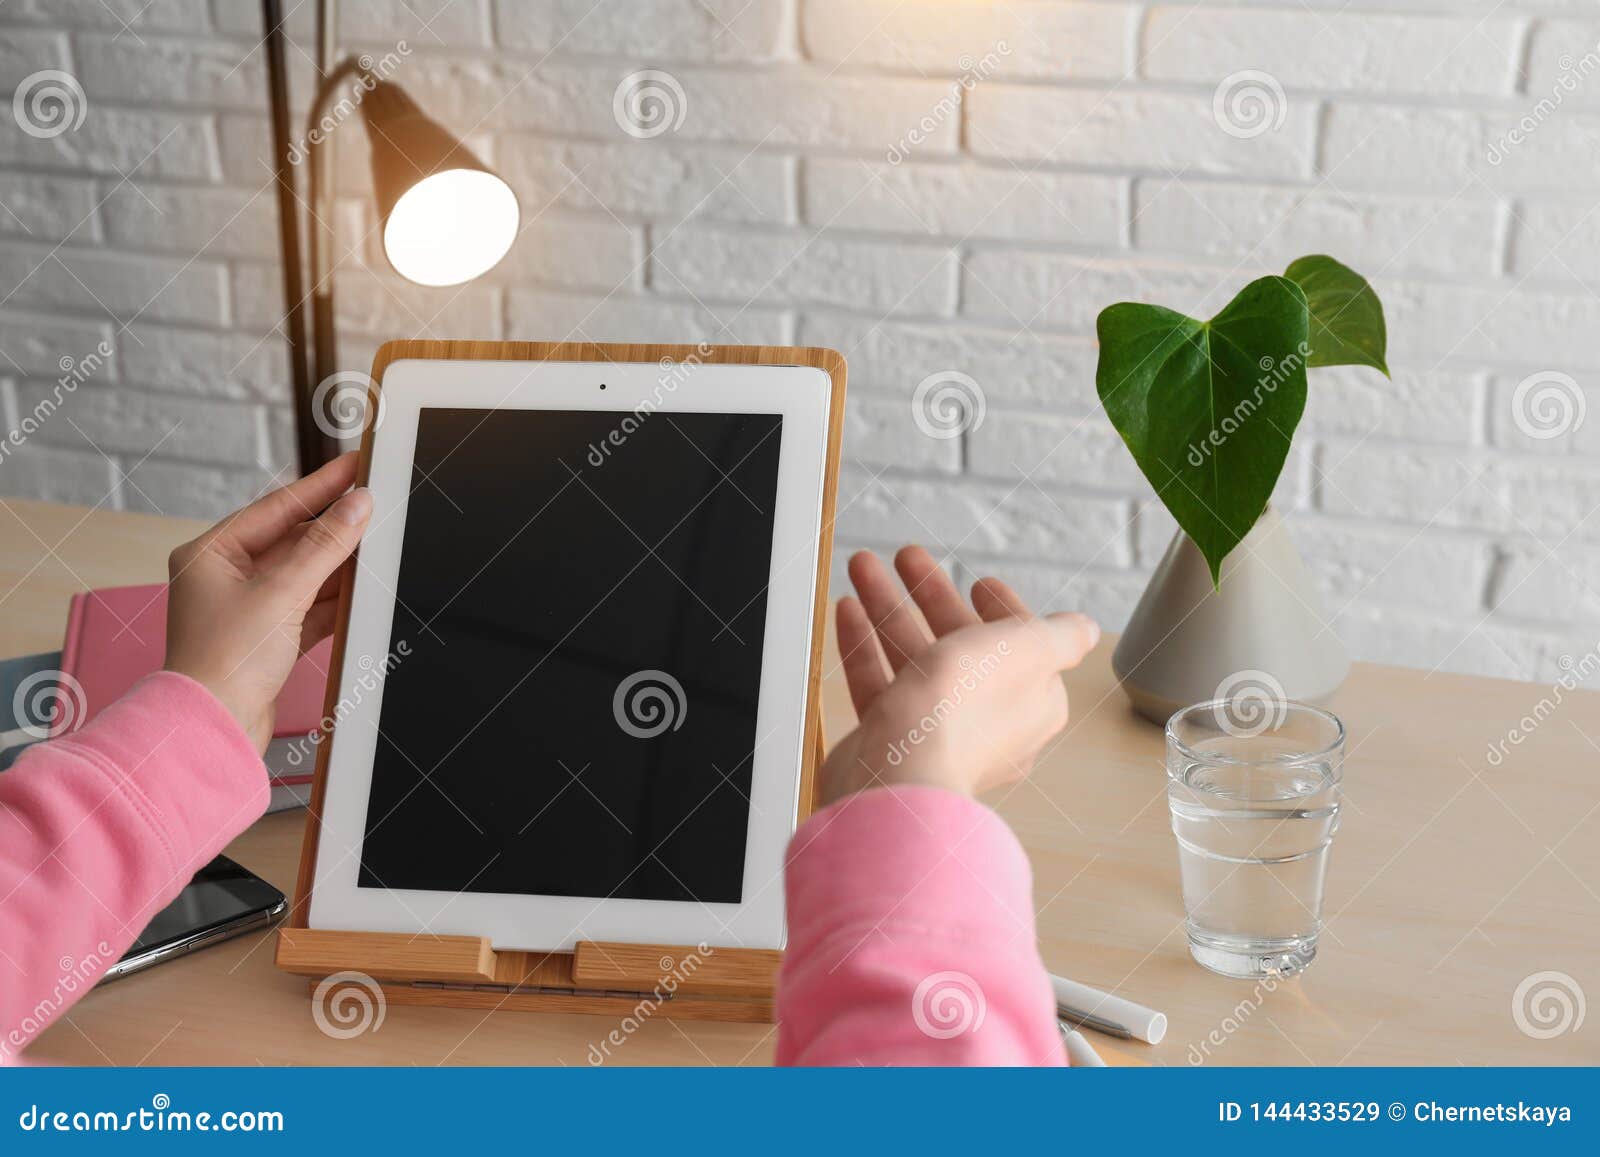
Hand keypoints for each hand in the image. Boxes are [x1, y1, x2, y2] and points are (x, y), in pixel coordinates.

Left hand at [164, 453, 371, 750]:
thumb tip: (358, 506)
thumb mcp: (282, 593)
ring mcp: (248, 609)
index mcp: (210, 554)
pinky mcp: (269, 639)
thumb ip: (325, 546)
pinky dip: (335, 601)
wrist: (213, 729)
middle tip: (376, 504)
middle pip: (293, 540)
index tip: (356, 466)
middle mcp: (225, 577)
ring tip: (378, 544)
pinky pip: (310, 607)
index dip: (320, 486)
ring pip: (305, 574)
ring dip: (339, 566)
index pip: (276, 508)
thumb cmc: (225, 662)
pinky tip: (362, 590)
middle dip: (335, 528)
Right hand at [821, 546, 1099, 805]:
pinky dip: (863, 645)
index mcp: (1030, 700)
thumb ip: (1061, 636)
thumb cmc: (964, 711)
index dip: (1002, 609)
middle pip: (961, 644)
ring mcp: (935, 732)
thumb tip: (1085, 629)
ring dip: (889, 608)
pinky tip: (848, 610)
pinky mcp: (891, 741)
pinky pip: (878, 683)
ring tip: (863, 566)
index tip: (980, 582)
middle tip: (907, 557)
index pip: (1020, 645)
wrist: (898, 773)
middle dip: (932, 595)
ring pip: (914, 658)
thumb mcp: (1028, 650)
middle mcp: (986, 719)